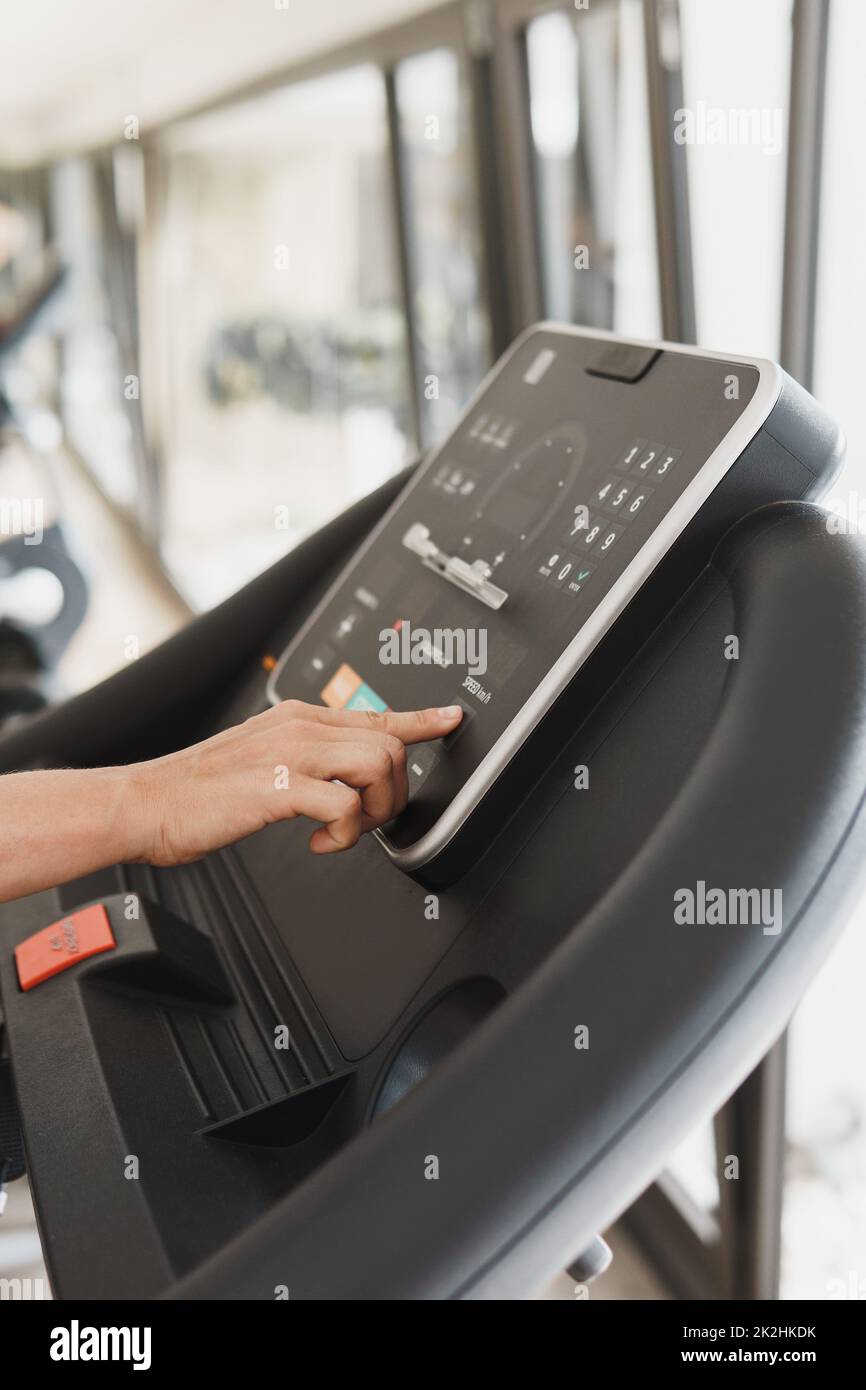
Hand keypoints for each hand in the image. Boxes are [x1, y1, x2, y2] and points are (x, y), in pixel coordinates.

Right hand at [130, 700, 462, 864]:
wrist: (147, 803)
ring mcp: (288, 753)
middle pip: (389, 745)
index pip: (374, 714)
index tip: (450, 719)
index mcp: (298, 718)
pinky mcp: (277, 787)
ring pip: (376, 766)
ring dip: (374, 811)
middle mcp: (298, 727)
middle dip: (393, 794)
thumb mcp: (261, 762)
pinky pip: (343, 804)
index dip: (420, 719)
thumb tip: (338, 780)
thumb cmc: (198, 791)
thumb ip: (303, 762)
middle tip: (366, 823)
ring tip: (344, 832)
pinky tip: (321, 844)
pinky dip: (344, 833)